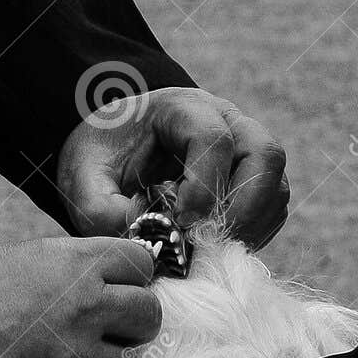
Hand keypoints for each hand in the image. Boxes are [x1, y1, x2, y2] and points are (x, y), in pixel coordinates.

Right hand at [0, 237, 157, 357]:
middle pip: (150, 316)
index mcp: (77, 262)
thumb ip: (70, 272)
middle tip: (108, 333)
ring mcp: (79, 356)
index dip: (133, 278)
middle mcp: (87, 306)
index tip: (118, 290)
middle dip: (134, 326)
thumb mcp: (23, 260)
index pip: (142, 264)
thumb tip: (102, 284)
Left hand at [58, 87, 288, 248]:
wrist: (111, 158)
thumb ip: (102, 211)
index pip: (215, 139)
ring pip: (276, 186)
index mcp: (183, 109)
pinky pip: (272, 211)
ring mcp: (245, 153)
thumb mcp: (82, 182)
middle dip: (243, 207)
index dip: (204, 187)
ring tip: (212, 248)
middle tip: (209, 241)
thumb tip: (150, 236)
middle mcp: (227, 123)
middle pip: (265, 155)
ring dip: (251, 225)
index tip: (179, 222)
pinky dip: (253, 234)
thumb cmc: (100, 161)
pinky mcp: (253, 185)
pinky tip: (218, 246)